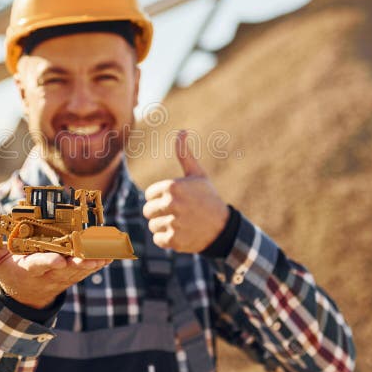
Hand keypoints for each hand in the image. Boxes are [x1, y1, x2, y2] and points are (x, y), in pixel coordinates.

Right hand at [0, 244, 110, 308]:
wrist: (28, 291)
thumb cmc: (10, 270)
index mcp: (30, 267)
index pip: (39, 264)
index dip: (48, 261)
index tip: (57, 259)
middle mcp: (51, 271)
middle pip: (67, 266)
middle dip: (79, 262)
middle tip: (91, 256)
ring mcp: (66, 272)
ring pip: (82, 266)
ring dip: (95, 260)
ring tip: (108, 252)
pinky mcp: (76, 270)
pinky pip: (91, 265)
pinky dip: (102, 259)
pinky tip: (114, 252)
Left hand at [143, 130, 228, 252]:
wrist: (223, 227)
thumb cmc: (207, 198)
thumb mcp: (197, 174)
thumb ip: (184, 154)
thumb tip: (181, 131)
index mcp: (172, 186)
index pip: (149, 194)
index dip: (161, 197)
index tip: (176, 199)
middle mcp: (171, 204)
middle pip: (147, 210)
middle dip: (159, 212)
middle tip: (177, 213)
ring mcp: (173, 223)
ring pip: (152, 226)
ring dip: (163, 226)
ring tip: (181, 223)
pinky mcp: (174, 240)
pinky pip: (158, 239)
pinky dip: (167, 239)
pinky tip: (181, 234)